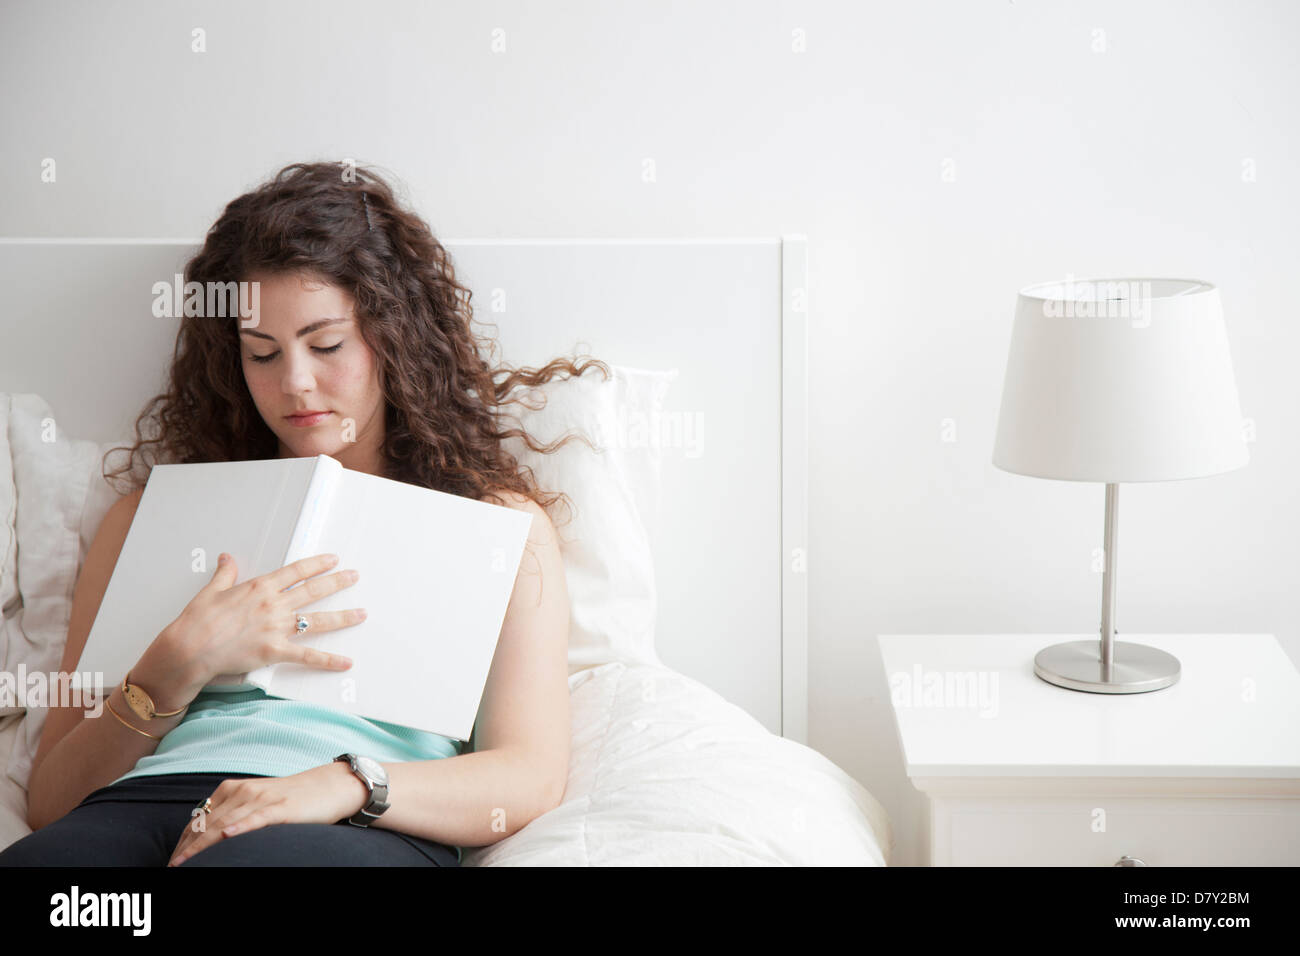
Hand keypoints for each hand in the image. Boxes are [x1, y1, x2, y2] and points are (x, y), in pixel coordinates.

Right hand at [162, 552, 366, 685]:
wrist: (189, 649)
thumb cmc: (196, 620)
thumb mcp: (211, 590)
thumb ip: (225, 573)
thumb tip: (227, 557)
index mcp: (260, 587)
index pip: (296, 571)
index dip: (317, 564)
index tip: (333, 559)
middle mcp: (273, 605)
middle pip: (313, 591)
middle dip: (337, 582)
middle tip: (355, 576)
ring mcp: (277, 628)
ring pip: (318, 620)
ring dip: (343, 617)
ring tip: (362, 613)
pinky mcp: (275, 651)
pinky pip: (308, 656)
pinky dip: (328, 660)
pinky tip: (346, 662)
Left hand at [167, 762, 368, 865]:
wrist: (329, 785)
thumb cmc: (293, 798)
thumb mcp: (257, 802)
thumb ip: (234, 813)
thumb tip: (210, 837)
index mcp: (233, 789)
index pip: (200, 819)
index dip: (183, 841)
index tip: (172, 860)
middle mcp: (244, 791)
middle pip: (207, 823)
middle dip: (187, 848)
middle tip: (173, 867)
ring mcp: (263, 798)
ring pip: (225, 824)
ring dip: (203, 845)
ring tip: (186, 863)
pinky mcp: (282, 808)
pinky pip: (257, 818)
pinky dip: (241, 827)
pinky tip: (228, 836)